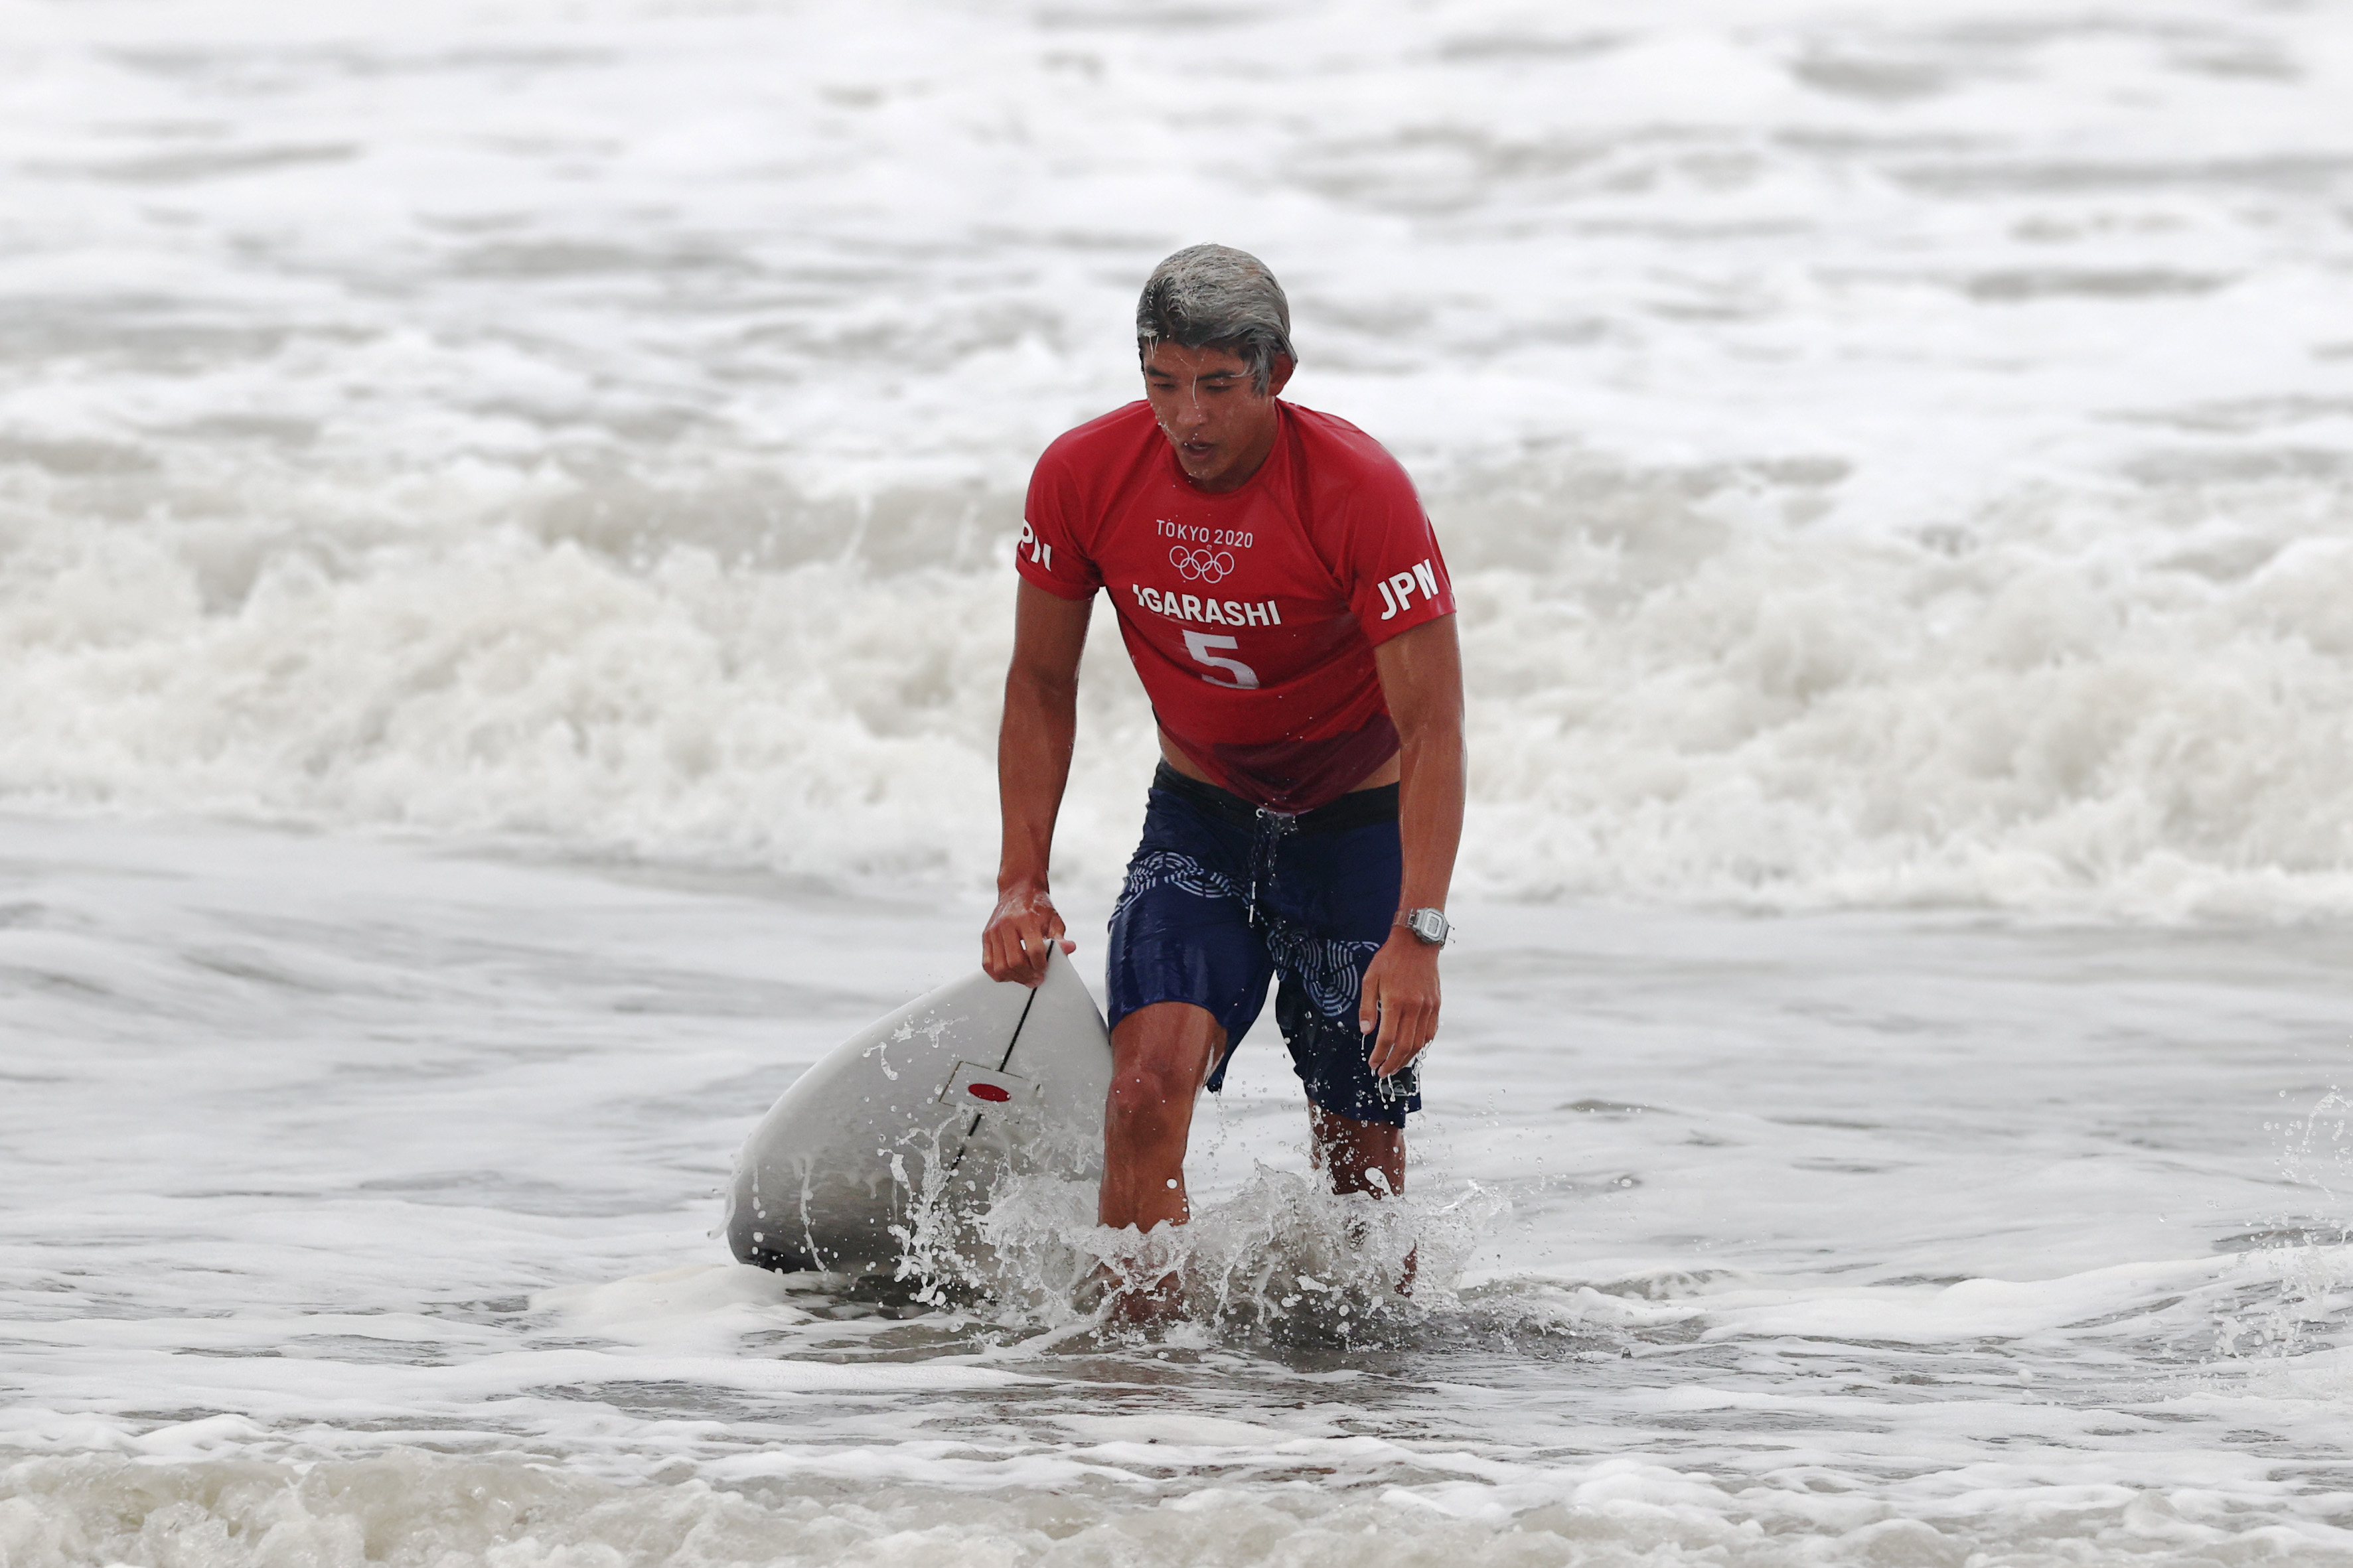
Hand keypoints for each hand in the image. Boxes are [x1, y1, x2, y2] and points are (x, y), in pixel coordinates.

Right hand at [982, 880, 1074, 986]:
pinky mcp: (986, 936)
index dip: (1041, 964)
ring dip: (1015, 978)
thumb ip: (1059, 936)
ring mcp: (993, 931)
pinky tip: (1011, 975)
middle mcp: (1006, 924)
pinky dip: (999, 975)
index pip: (1034, 950)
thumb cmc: (1038, 906)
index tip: (1045, 969)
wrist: (1019, 890)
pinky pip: (988, 964)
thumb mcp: (1053, 919)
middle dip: (1028, 975)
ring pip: (1000, 966)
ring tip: (1026, 978)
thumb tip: (1069, 949)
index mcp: (1026, 919)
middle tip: (1037, 979)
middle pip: (1015, 961)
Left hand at [1358, 927, 1439, 1078]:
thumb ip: (1367, 1007)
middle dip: (1393, 1063)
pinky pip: (1430, 1031)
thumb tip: (1366, 1032)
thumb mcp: (1370, 979)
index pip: (1388, 1038)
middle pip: (1405, 1045)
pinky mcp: (1436, 1004)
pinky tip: (1412, 1049)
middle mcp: (1414, 1007)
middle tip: (1383, 1073)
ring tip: (1396, 1065)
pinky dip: (1421, 1044)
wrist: (1416, 943)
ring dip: (1407, 1058)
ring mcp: (1428, 1007)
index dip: (1380, 1055)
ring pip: (1419, 1042)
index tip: (1372, 1063)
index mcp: (1395, 1001)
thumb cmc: (1389, 960)